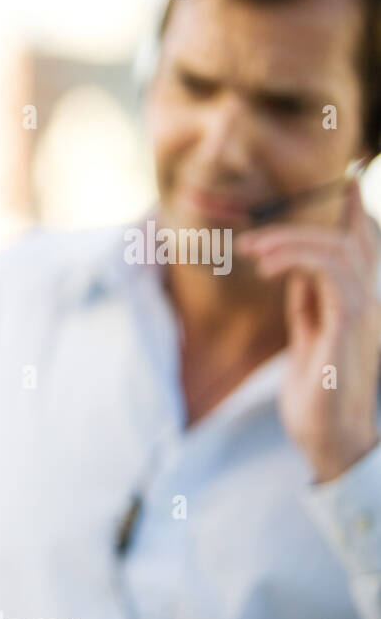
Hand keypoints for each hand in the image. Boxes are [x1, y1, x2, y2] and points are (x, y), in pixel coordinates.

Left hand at [236, 180, 380, 481]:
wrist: (330, 437)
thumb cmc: (317, 392)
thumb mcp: (308, 335)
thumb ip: (307, 301)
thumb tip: (294, 268)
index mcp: (361, 300)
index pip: (361, 241)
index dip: (349, 209)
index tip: (334, 181)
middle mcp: (371, 298)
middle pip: (353, 235)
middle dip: (308, 219)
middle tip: (253, 236)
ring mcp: (366, 310)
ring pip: (339, 249)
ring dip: (291, 240)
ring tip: (251, 252)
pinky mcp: (351, 324)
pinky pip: (331, 273)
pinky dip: (297, 260)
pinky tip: (267, 268)